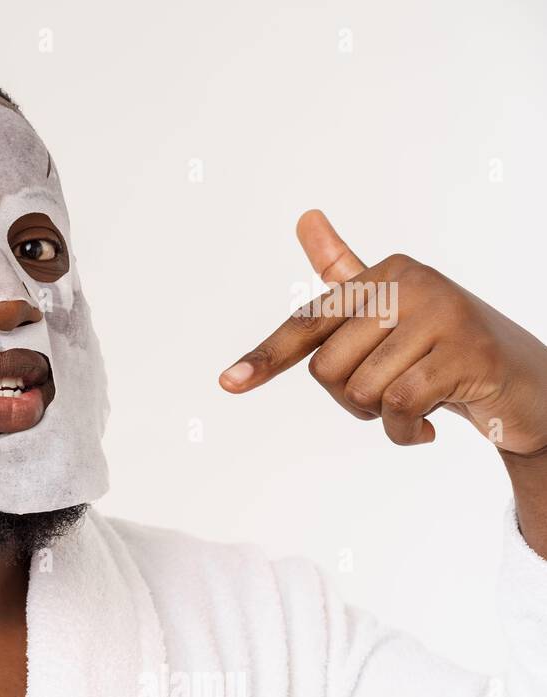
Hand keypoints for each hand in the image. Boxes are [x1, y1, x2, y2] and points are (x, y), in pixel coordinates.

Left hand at [219, 209, 546, 554]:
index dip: (266, 357)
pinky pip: (399, 405)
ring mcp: (442, 314)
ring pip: (361, 390)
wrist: (526, 384)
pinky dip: (404, 430)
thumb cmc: (443, 349)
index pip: (308, 324)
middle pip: (326, 368)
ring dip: (380, 419)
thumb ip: (347, 275)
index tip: (228, 383)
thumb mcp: (392, 315)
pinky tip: (427, 429)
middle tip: (389, 397)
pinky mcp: (467, 352)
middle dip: (348, 401)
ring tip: (413, 407)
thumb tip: (306, 216)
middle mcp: (411, 283)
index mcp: (384, 274)